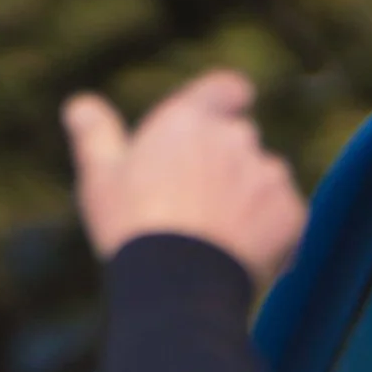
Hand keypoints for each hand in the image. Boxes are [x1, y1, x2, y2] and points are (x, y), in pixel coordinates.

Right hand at [63, 70, 306, 290]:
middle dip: (226, 165)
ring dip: (251, 197)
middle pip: (241, 140)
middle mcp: (235, 137)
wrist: (179, 284)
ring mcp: (268, 173)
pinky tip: (242, 256)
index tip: (223, 117)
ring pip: (266, 177)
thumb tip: (78, 105)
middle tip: (198, 206)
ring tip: (218, 237)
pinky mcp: (292, 211)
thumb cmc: (133, 228)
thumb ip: (95, 135)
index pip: (227, 88)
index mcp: (190, 119)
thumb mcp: (101, 179)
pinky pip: (287, 214)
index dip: (228, 101)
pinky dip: (273, 230)